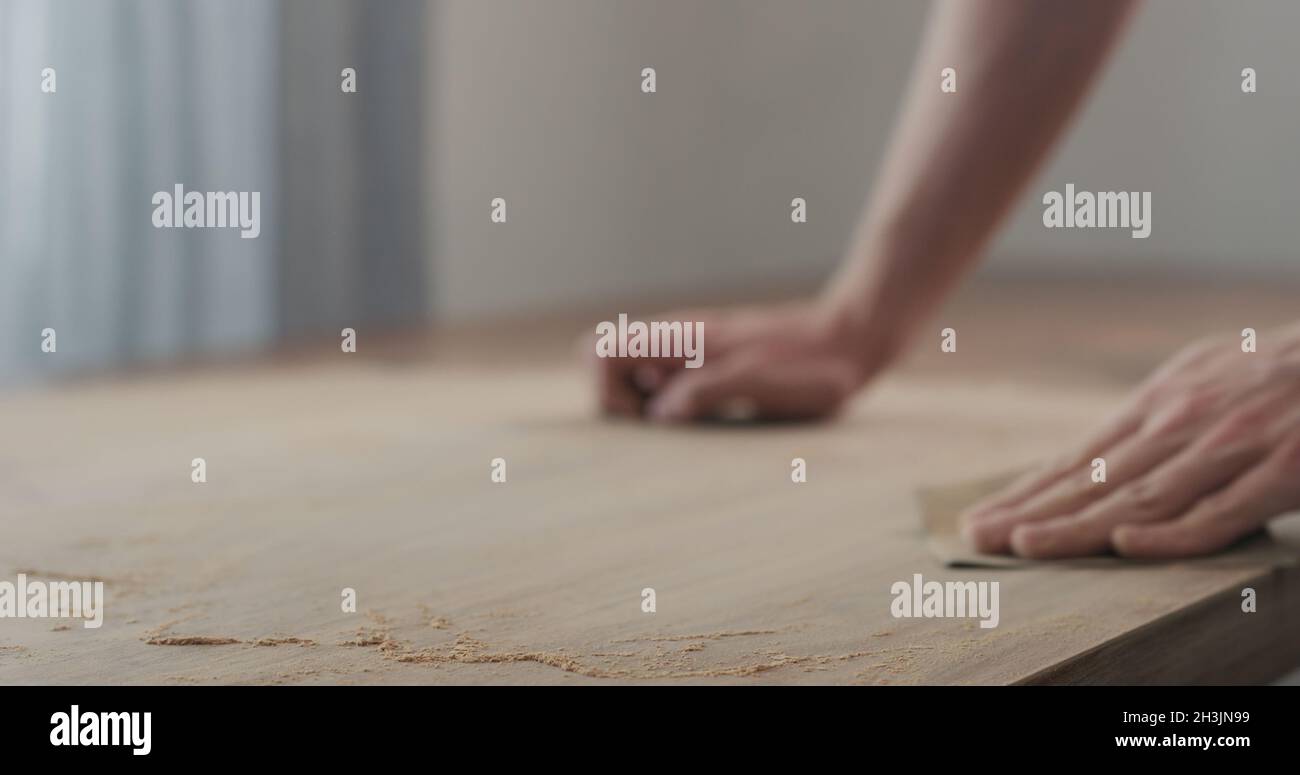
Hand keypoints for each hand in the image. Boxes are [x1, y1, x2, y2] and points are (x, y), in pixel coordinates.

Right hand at [589, 300, 893, 421]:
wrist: (852, 339)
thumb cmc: (812, 366)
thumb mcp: (763, 382)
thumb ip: (707, 391)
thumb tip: (658, 415)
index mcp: (682, 339)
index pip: (597, 351)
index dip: (604, 392)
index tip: (646, 419)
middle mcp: (676, 340)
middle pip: (604, 363)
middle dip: (617, 404)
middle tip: (665, 430)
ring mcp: (689, 351)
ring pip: (632, 376)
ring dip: (644, 409)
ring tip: (691, 428)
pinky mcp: (706, 364)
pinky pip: (664, 384)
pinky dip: (670, 408)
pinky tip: (708, 423)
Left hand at [960, 325, 1299, 558]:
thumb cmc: (1272, 369)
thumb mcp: (1200, 376)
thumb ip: (1151, 419)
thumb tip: (1091, 456)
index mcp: (1161, 403)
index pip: (1080, 459)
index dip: (1028, 492)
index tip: (981, 517)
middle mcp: (1183, 423)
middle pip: (1096, 481)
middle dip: (1031, 512)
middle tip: (978, 537)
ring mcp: (1231, 448)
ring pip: (1143, 497)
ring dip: (1080, 524)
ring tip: (1026, 544)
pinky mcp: (1283, 471)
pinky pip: (1222, 510)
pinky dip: (1175, 531)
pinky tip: (1127, 544)